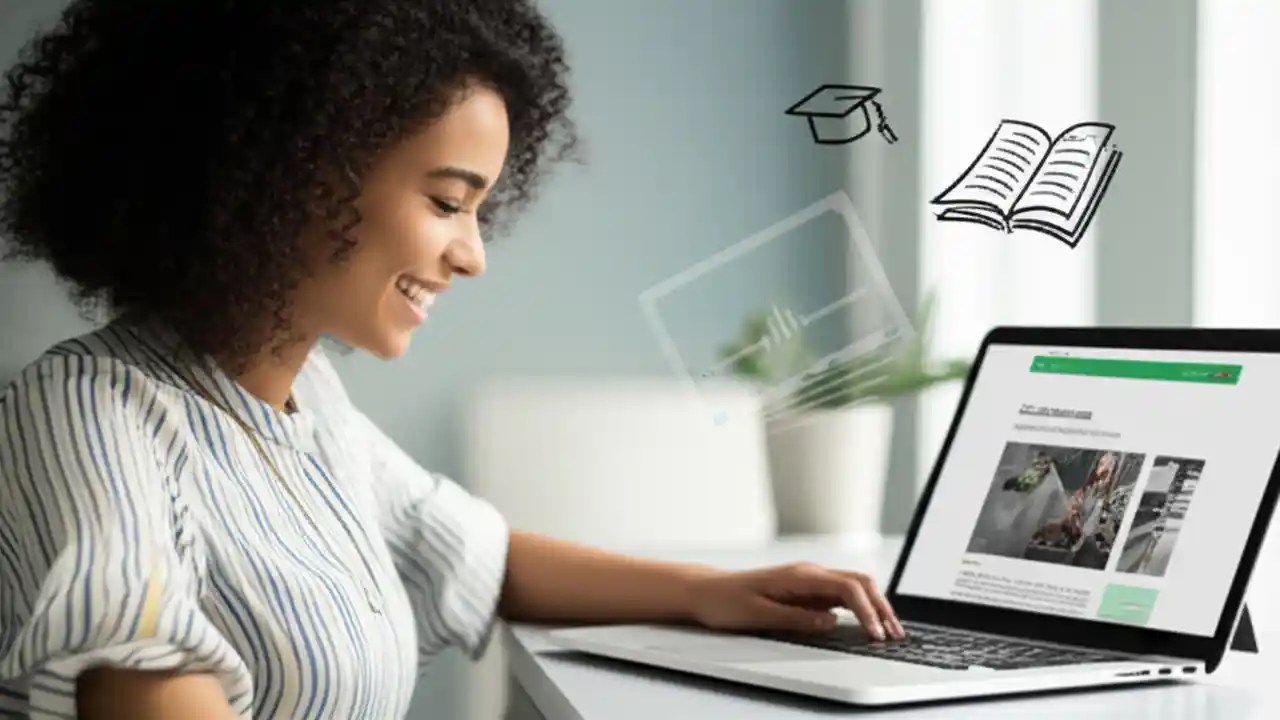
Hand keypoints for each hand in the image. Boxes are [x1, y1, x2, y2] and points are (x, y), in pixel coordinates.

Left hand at [685, 562, 904, 640]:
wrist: (706, 591)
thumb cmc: (726, 601)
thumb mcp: (759, 615)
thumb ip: (796, 618)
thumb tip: (830, 622)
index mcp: (799, 576)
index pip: (847, 588)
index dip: (867, 610)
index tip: (875, 633)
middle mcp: (808, 573)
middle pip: (859, 583)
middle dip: (881, 607)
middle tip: (894, 634)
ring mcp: (809, 580)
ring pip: (854, 587)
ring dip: (874, 606)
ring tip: (887, 631)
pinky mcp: (806, 589)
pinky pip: (840, 594)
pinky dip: (859, 608)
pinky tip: (866, 623)